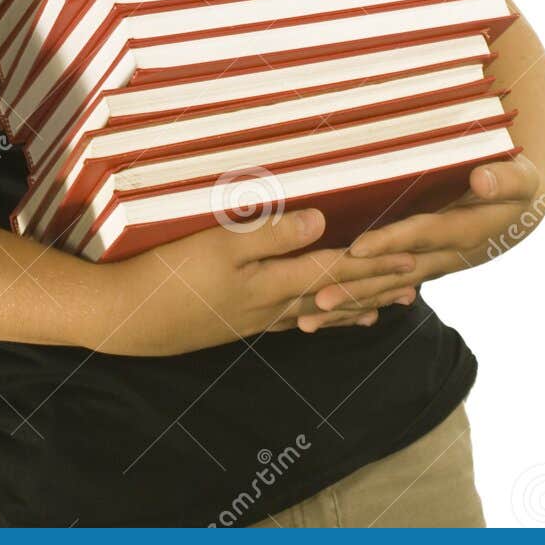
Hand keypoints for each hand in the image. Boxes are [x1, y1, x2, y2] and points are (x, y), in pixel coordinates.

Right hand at [95, 206, 420, 356]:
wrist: (131, 318)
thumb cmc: (170, 275)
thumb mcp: (219, 245)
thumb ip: (271, 233)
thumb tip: (322, 221)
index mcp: (273, 283)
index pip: (336, 269)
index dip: (374, 261)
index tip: (410, 254)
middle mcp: (274, 306)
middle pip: (335, 295)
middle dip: (375, 288)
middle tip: (414, 285)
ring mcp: (257, 319)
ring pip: (318, 312)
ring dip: (353, 307)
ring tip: (385, 308)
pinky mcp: (239, 323)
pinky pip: (294, 321)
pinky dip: (318, 318)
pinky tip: (321, 318)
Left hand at [299, 154, 543, 328]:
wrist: (522, 212)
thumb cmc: (518, 185)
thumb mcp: (521, 178)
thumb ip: (505, 179)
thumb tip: (481, 178)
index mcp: (465, 232)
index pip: (422, 236)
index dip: (391, 242)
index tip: (358, 250)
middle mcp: (444, 257)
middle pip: (395, 274)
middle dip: (357, 288)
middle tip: (318, 300)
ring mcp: (431, 267)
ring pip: (385, 289)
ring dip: (350, 304)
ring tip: (309, 318)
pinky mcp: (421, 268)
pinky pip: (387, 290)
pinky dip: (359, 304)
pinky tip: (328, 317)